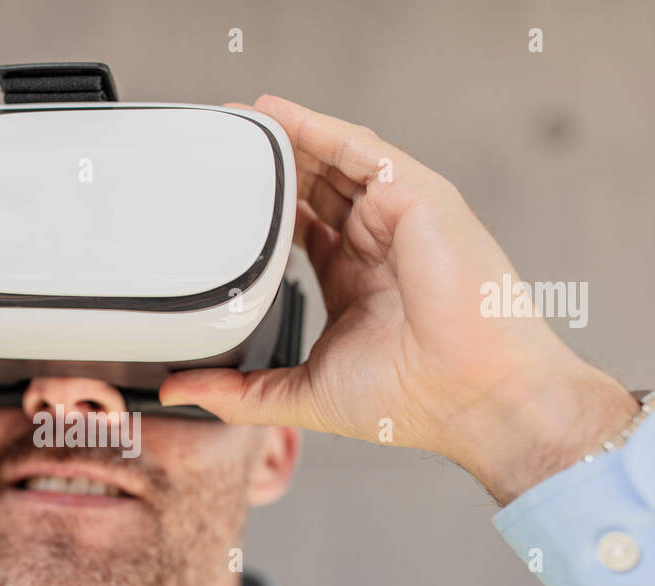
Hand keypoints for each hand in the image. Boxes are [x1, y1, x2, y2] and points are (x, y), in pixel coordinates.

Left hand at [159, 95, 637, 503]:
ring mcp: (398, 217)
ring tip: (235, 121)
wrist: (475, 397)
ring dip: (285, 137)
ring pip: (333, 161)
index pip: (301, 230)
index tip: (216, 202)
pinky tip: (275, 115)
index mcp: (355, 282)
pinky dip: (317, 128)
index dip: (262, 212)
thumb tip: (179, 389)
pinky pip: (360, 150)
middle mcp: (376, 244)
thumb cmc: (411, 401)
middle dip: (267, 167)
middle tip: (216, 148)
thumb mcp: (302, 394)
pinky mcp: (418, 197)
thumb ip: (238, 392)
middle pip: (314, 186)